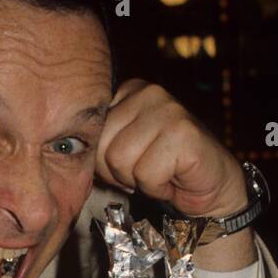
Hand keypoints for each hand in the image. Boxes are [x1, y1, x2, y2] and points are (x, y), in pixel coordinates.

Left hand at [95, 79, 246, 219]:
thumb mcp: (122, 148)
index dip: (105, 161)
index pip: (91, 133)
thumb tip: (67, 148)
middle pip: (103, 148)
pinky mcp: (185, 134)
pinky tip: (174, 178)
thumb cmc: (162, 170)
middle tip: (148, 170)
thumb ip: (99, 140)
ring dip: (140, 181)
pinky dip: (158, 188)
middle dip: (120, 172)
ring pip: (121, 161)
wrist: (209, 186)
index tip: (132, 160)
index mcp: (130, 90)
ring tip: (162, 172)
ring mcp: (169, 110)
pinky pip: (147, 175)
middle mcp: (149, 92)